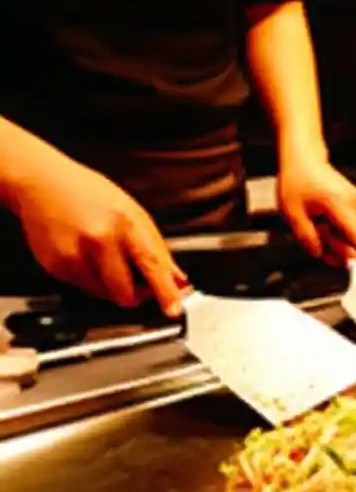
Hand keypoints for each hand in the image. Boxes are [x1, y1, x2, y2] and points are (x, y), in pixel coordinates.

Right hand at [10, 164, 185, 315]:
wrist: (41, 182)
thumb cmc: (89, 194)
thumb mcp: (133, 212)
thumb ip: (157, 248)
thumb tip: (178, 279)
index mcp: (125, 223)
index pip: (151, 264)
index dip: (165, 291)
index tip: (174, 308)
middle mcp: (98, 240)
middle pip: (125, 291)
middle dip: (137, 296)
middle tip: (142, 287)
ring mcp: (74, 255)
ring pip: (104, 294)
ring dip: (113, 287)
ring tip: (106, 259)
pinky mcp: (55, 266)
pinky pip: (83, 287)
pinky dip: (91, 279)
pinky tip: (86, 255)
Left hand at [278, 160, 355, 264]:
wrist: (304, 159)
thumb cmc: (298, 180)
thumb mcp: (292, 213)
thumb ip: (307, 237)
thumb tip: (318, 253)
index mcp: (338, 204)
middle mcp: (353, 202)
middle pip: (352, 238)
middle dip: (335, 245)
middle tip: (316, 242)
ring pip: (350, 232)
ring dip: (334, 235)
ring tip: (316, 223)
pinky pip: (350, 224)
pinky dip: (337, 226)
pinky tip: (324, 218)